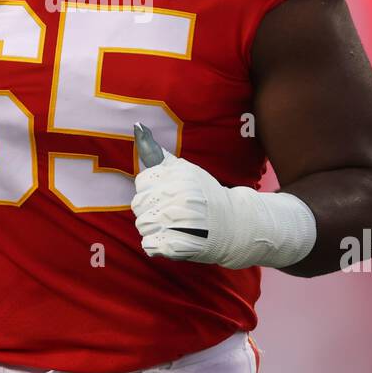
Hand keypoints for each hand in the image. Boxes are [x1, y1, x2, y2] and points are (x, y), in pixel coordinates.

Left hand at [130, 122, 229, 264]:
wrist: (234, 224)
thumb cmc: (204, 195)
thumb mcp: (185, 170)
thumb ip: (157, 153)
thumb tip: (137, 126)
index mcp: (178, 176)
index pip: (141, 182)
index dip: (151, 190)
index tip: (168, 194)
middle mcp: (178, 196)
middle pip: (138, 205)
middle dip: (151, 210)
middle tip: (173, 212)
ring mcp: (178, 221)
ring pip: (142, 225)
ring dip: (154, 229)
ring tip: (175, 226)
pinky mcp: (176, 245)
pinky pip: (149, 245)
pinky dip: (158, 246)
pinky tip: (174, 240)